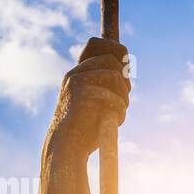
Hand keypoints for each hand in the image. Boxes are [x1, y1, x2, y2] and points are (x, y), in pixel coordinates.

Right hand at [54, 37, 130, 154]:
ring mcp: (77, 81)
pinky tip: (114, 122)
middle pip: (113, 60)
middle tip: (125, 99)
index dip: (118, 53)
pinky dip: (120, 110)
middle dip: (126, 80)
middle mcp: (75, 73)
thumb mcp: (95, 105)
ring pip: (116, 75)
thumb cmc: (83, 131)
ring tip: (119, 112)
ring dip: (124, 96)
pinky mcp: (82, 93)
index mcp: (77, 74)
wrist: (66, 149)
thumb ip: (106, 87)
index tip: (127, 70)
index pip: (98, 45)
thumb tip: (126, 72)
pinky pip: (114, 96)